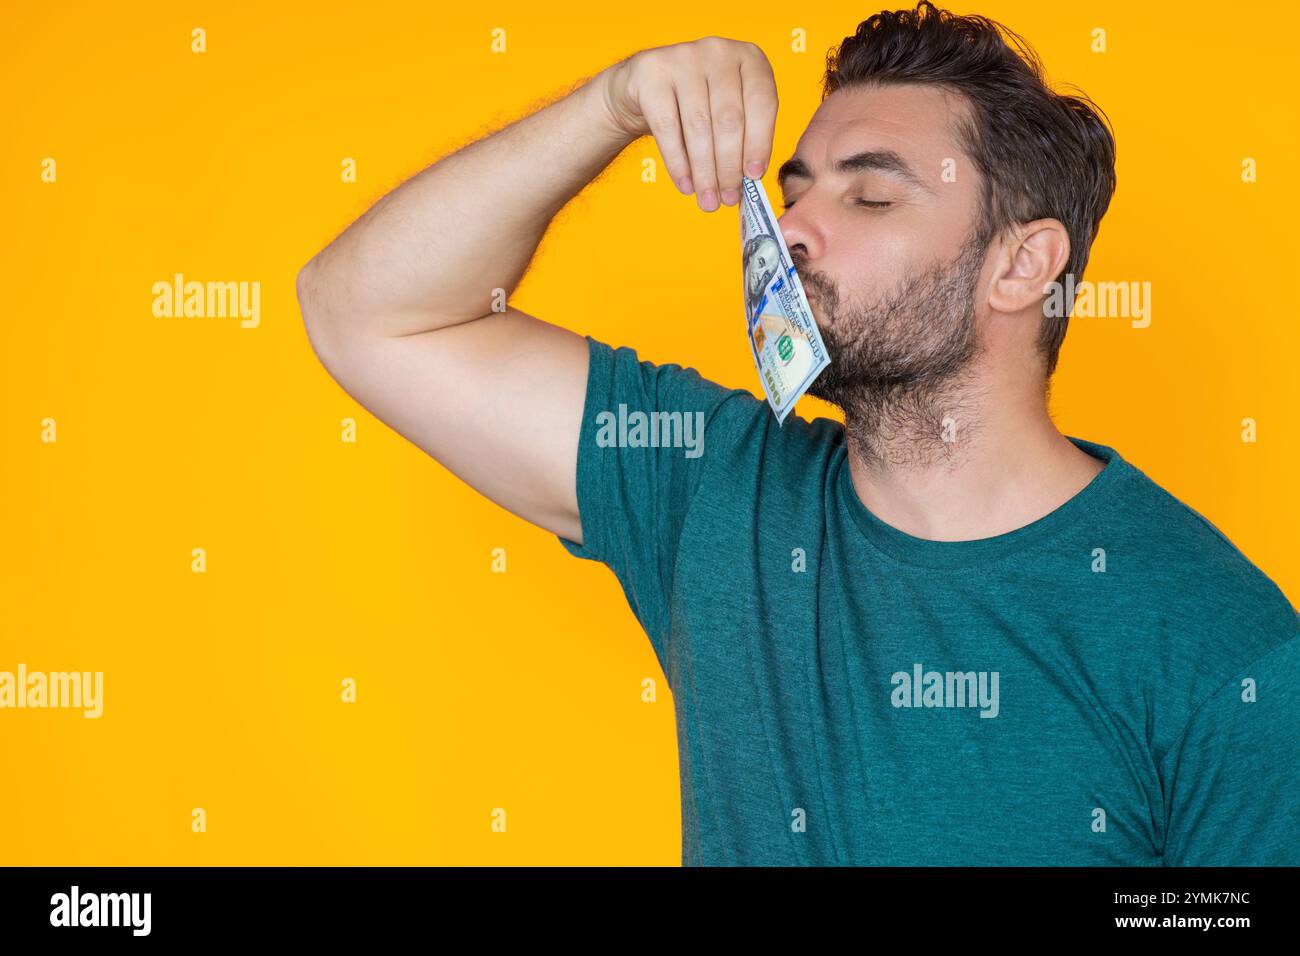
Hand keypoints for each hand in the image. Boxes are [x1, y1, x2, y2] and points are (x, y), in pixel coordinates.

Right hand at [598, 37, 778, 211]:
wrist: (644, 88)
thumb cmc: (697, 105)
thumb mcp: (727, 110)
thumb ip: (744, 137)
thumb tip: (750, 183)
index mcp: (749, 58)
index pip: (762, 103)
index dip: (759, 143)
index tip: (753, 177)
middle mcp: (718, 50)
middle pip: (729, 119)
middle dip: (729, 166)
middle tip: (727, 199)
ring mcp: (684, 57)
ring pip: (698, 126)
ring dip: (705, 172)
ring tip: (708, 200)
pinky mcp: (652, 72)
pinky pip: (667, 128)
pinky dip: (678, 163)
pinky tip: (685, 186)